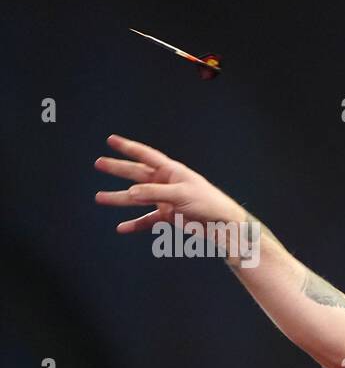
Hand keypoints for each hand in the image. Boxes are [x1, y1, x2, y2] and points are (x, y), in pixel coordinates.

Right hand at [94, 134, 244, 238]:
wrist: (223, 225)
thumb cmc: (207, 203)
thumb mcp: (181, 195)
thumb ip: (154, 193)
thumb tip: (130, 193)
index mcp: (171, 171)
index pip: (146, 155)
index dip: (128, 147)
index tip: (111, 140)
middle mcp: (166, 183)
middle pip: (137, 174)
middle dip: (118, 169)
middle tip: (98, 163)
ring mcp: (165, 199)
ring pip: (137, 198)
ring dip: (119, 198)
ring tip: (99, 197)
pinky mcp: (168, 216)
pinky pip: (147, 219)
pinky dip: (135, 223)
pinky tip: (122, 228)